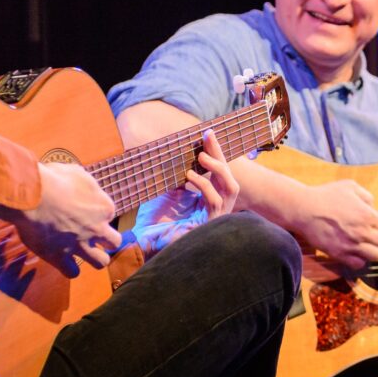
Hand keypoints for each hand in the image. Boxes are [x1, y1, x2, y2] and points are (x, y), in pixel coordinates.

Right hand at [14, 162, 120, 277]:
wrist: (32, 196)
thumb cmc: (53, 179)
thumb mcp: (76, 173)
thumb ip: (86, 185)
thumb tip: (84, 188)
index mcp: (103, 207)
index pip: (109, 214)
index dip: (97, 212)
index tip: (85, 208)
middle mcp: (97, 229)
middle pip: (114, 242)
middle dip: (106, 240)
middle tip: (93, 235)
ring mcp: (80, 245)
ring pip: (101, 262)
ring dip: (95, 258)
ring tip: (84, 252)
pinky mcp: (60, 257)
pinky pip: (72, 272)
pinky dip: (69, 268)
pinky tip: (64, 261)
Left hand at [132, 130, 239, 258]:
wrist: (146, 243)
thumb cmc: (155, 221)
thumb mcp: (167, 192)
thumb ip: (176, 177)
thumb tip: (177, 155)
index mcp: (208, 199)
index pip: (218, 173)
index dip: (215, 152)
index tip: (207, 133)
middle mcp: (216, 208)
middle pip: (229, 177)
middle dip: (220, 155)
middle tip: (207, 138)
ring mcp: (216, 218)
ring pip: (231, 189)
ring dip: (217, 169)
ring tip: (201, 157)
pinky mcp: (210, 226)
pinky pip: (215, 201)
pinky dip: (205, 186)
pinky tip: (190, 176)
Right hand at [294, 179, 377, 269]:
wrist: (303, 209)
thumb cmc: (325, 195)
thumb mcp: (349, 186)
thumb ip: (366, 195)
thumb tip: (373, 207)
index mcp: (367, 215)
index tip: (371, 223)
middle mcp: (362, 232)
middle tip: (372, 236)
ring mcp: (351, 245)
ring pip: (376, 256)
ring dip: (372, 250)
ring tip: (363, 245)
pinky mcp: (340, 254)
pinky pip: (359, 264)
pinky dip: (358, 259)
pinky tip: (352, 251)